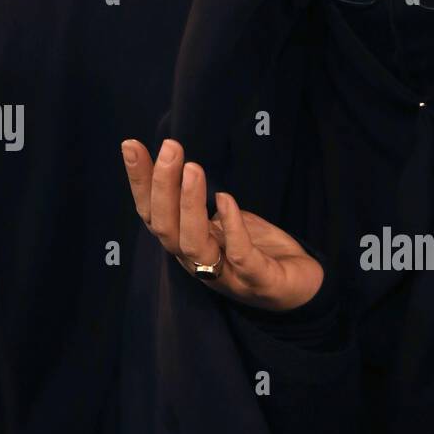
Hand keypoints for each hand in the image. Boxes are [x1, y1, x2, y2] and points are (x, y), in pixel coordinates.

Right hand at [121, 138, 323, 310]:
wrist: (303, 288)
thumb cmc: (260, 251)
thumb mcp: (226, 221)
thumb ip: (202, 203)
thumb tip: (180, 167)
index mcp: (186, 245)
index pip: (153, 214)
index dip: (140, 182)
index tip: (131, 145)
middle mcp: (197, 263)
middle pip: (165, 228)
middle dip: (162, 187)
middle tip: (171, 148)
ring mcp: (225, 275)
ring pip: (193, 244)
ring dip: (189, 205)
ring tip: (192, 168)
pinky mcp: (257, 281)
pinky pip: (240, 256)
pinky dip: (231, 228)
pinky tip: (225, 199)